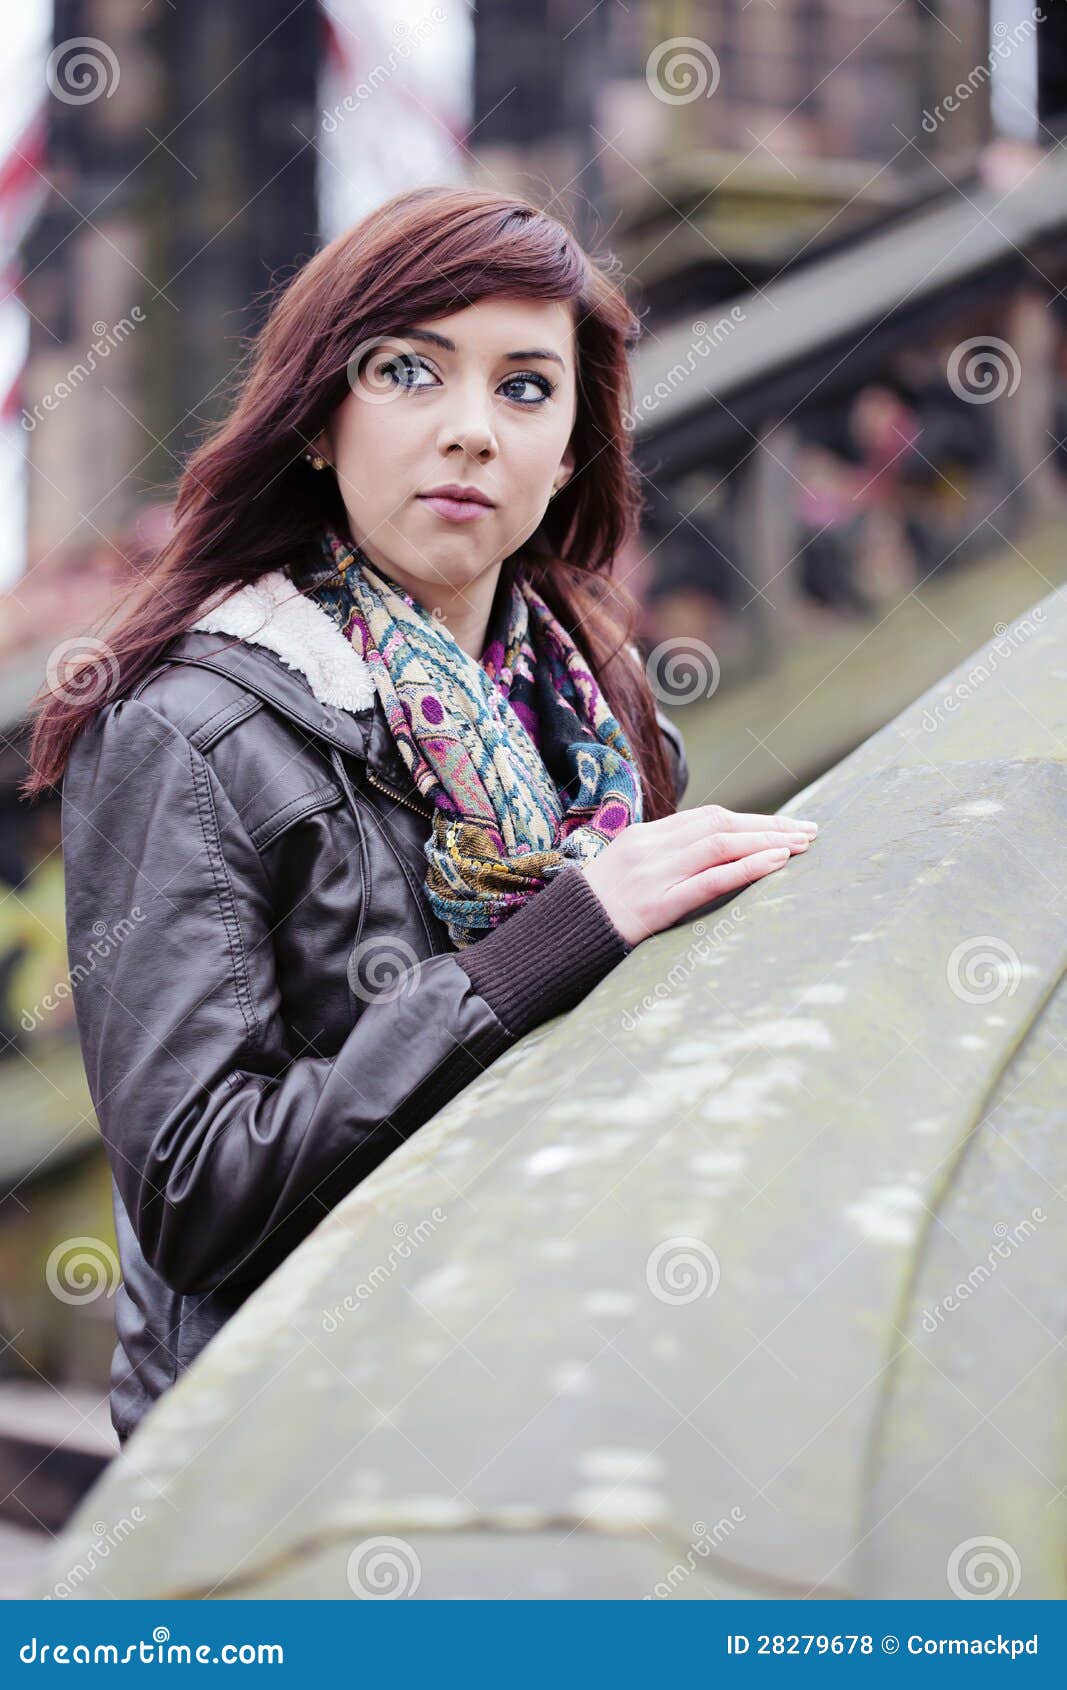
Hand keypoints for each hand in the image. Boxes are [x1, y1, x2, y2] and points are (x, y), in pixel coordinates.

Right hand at [579, 804, 818, 946]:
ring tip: (802, 844)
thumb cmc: (595, 911)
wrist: (561, 936)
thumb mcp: (626, 873)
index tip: (784, 825)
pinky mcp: (659, 904)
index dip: (751, 819)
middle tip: (808, 829)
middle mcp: (651, 847)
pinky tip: (777, 862)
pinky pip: (712, 879)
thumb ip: (662, 860)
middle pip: (721, 823)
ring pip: (722, 844)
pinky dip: (748, 866)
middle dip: (769, 825)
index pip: (708, 816)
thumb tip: (706, 857)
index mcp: (644, 836)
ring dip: (768, 840)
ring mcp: (655, 873)